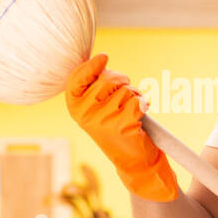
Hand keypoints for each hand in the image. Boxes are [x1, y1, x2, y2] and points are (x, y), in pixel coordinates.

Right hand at [65, 54, 178, 202]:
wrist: (132, 160)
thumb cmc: (115, 127)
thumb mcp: (98, 107)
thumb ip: (95, 85)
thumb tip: (100, 58)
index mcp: (75, 107)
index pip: (76, 78)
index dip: (90, 65)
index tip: (103, 56)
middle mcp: (85, 113)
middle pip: (106, 78)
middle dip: (120, 81)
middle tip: (122, 97)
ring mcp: (102, 119)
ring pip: (125, 89)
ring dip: (133, 95)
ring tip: (129, 112)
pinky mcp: (122, 124)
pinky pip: (138, 100)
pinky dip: (143, 105)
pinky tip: (138, 118)